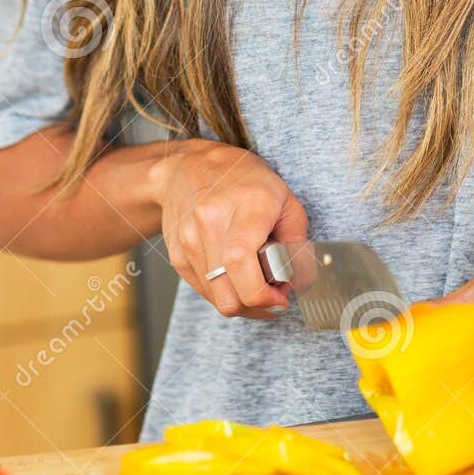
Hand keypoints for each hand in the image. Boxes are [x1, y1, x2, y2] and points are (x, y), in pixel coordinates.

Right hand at [148, 139, 307, 319]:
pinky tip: (234, 273)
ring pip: (216, 299)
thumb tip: (296, 282)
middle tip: (272, 294)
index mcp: (244, 206)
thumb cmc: (241, 178)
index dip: (262, 295)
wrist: (188, 167)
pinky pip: (203, 291)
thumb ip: (296, 241)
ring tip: (254, 280)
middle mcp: (210, 223)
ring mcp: (188, 241)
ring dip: (241, 300)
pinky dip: (223, 291)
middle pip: (228, 295)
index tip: (280, 299)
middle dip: (256, 307)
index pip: (241, 263)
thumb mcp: (285, 198)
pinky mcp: (177, 255)